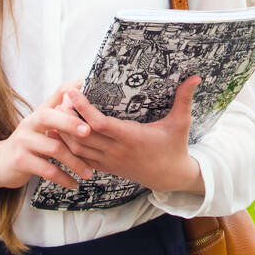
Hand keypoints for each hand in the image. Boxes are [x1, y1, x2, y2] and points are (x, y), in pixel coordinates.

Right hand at [0, 79, 98, 192]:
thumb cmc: (28, 143)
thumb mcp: (41, 126)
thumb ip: (59, 112)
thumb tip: (81, 93)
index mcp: (39, 112)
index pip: (56, 94)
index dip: (72, 90)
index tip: (89, 88)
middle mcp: (30, 123)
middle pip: (49, 117)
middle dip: (70, 122)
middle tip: (89, 132)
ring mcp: (23, 142)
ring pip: (54, 148)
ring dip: (75, 162)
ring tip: (89, 172)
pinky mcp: (21, 161)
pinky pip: (47, 170)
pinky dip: (63, 178)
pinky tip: (73, 183)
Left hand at [50, 75, 201, 193]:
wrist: (170, 177)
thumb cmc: (175, 147)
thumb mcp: (181, 123)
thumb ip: (184, 99)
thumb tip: (196, 77)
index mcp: (131, 137)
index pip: (99, 123)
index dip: (82, 108)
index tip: (71, 92)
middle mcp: (116, 151)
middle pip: (81, 136)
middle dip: (67, 118)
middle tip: (59, 98)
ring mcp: (109, 161)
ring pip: (77, 150)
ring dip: (65, 133)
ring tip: (58, 113)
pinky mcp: (106, 167)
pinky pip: (81, 159)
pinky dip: (69, 146)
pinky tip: (63, 132)